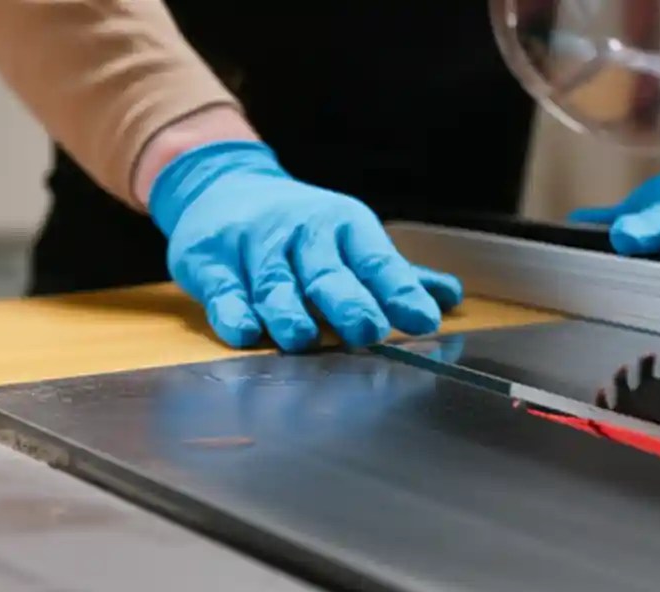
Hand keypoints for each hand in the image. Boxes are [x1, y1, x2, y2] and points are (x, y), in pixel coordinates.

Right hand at [147, 140, 461, 351]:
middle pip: (327, 272)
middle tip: (366, 330)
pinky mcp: (210, 261)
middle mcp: (302, 235)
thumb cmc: (301, 227)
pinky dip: (232, 310)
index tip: (422, 319)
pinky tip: (245, 331)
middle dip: (347, 301)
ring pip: (274, 284)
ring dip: (288, 312)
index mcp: (344, 227)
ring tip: (302, 339)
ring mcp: (254, 248)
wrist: (221, 184)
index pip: (377, 260)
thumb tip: (449, 298)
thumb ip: (394, 274)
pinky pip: (222, 289)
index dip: (400, 291)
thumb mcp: (350, 239)